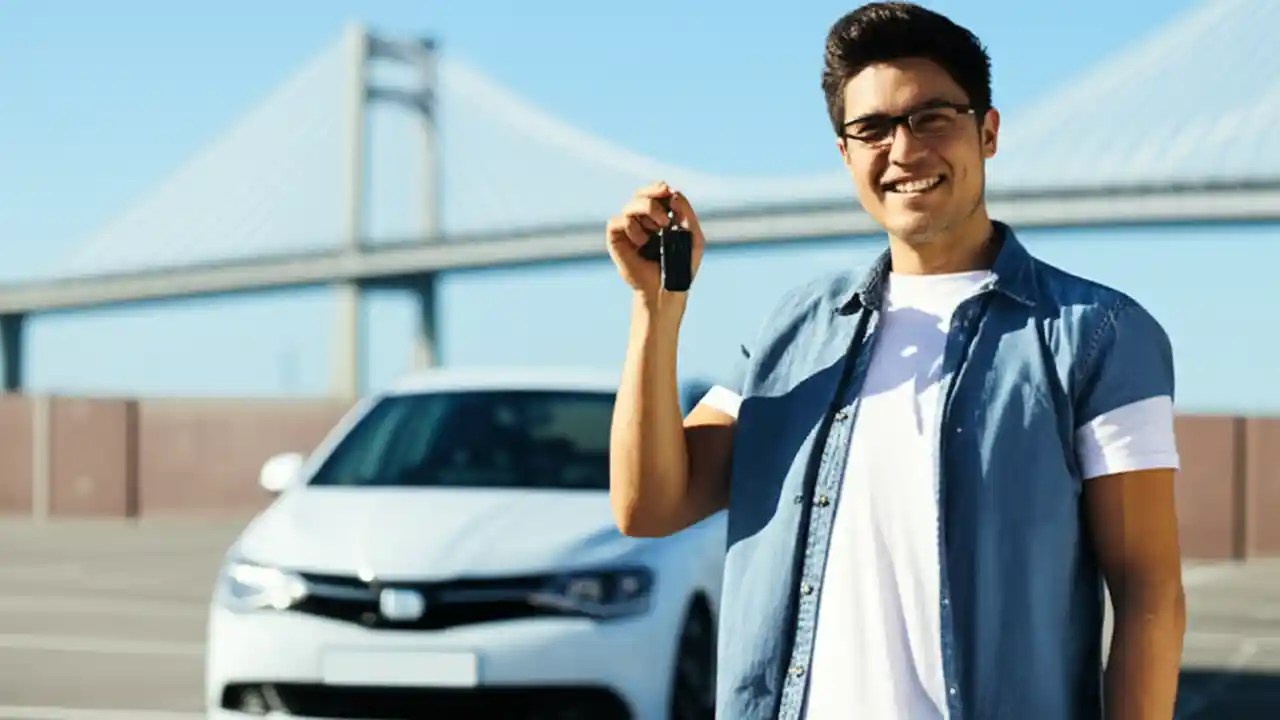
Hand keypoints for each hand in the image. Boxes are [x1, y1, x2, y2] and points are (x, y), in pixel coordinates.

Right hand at [606, 181, 705, 297]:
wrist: (666, 289)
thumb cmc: (681, 265)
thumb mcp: (693, 236)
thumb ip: (686, 212)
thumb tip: (673, 193)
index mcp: (659, 216)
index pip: (654, 192)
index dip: (658, 188)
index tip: (667, 191)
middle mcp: (641, 220)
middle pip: (640, 194)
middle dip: (652, 198)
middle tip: (665, 217)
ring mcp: (628, 229)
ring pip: (630, 205)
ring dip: (646, 212)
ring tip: (657, 229)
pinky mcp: (616, 239)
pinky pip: (618, 221)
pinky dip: (632, 227)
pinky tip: (641, 242)